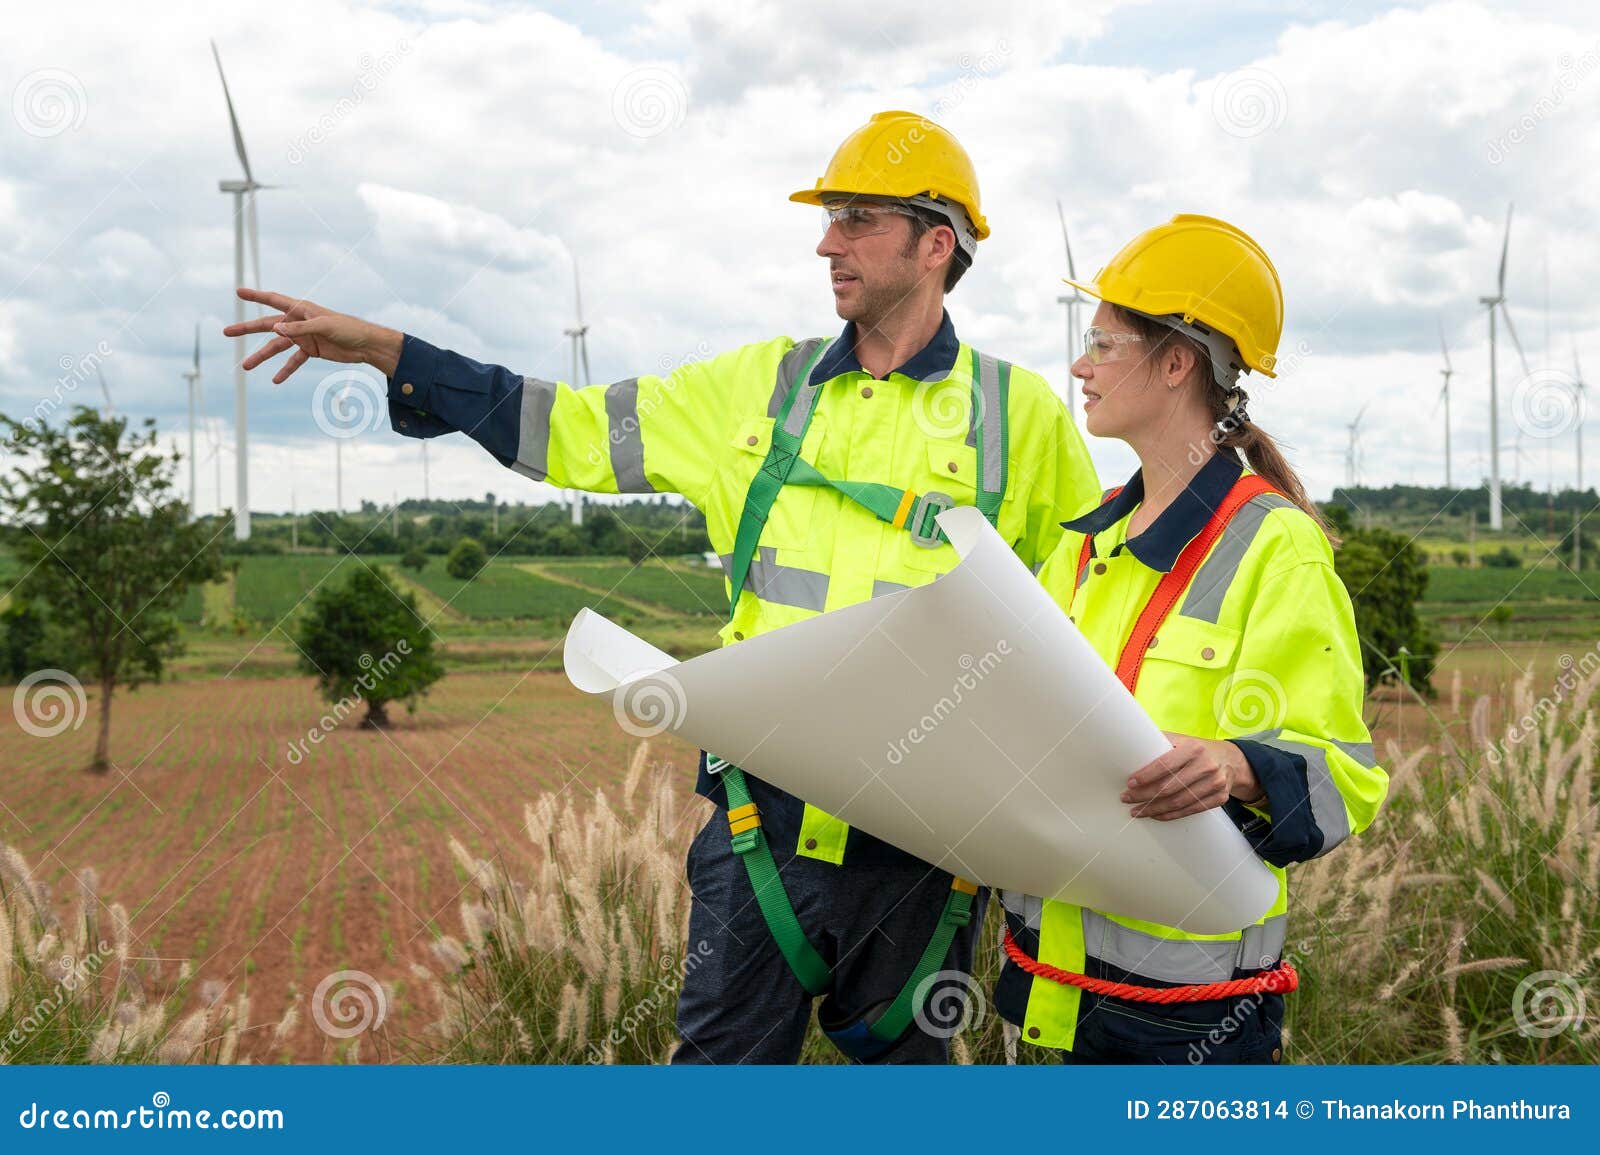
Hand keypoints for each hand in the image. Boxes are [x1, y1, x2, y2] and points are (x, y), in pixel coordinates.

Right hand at [222, 288, 404, 381]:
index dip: (256, 296)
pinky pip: (293, 361)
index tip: (238, 291)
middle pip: (267, 325)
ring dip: (262, 356)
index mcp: (301, 309)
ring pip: (277, 346)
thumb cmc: (348, 329)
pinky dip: (285, 370)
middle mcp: (298, 321)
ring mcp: (303, 336)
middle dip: (247, 329)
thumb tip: (275, 330)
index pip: (273, 300)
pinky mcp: (310, 350)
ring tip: (245, 366)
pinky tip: (276, 380)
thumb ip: (300, 328)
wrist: (366, 345)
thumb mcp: (324, 326)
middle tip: (226, 332)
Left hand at [1121, 733, 1263, 820]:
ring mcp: (1215, 783)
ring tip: (1137, 811)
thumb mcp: (1182, 740)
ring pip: (1179, 802)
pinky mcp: (1220, 798)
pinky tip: (1156, 815)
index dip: (1146, 776)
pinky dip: (1171, 815)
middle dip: (1145, 795)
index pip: (1166, 764)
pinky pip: (1191, 810)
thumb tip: (1130, 746)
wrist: (1230, 760)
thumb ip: (1160, 743)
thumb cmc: (1197, 749)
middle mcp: (1206, 766)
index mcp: (1194, 748)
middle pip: (1170, 787)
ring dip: (1155, 809)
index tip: (1130, 783)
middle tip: (1127, 799)